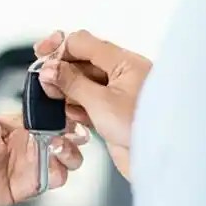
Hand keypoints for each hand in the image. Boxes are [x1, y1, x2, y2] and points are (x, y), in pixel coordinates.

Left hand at [0, 113, 89, 205]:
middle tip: (69, 134)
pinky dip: (59, 173)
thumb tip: (35, 115)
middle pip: (71, 137)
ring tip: (59, 150)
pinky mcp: (39, 183)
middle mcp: (39, 145)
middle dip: (76, 135)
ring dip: (71, 153)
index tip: (70, 116)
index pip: (56, 119)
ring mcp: (40, 164)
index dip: (67, 117)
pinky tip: (50, 168)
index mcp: (29, 128)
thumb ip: (15, 119)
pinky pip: (58, 178)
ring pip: (71, 158)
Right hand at [35, 30, 151, 180]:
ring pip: (83, 83)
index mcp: (124, 62)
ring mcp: (118, 95)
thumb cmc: (145, 129)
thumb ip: (72, 83)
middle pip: (82, 61)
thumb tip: (50, 68)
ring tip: (55, 99)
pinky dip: (76, 106)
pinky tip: (71, 114)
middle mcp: (122, 75)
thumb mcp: (101, 102)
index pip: (84, 42)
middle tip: (45, 81)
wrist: (164, 162)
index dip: (60, 46)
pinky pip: (88, 103)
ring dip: (67, 90)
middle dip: (61, 70)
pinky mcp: (113, 115)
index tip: (41, 55)